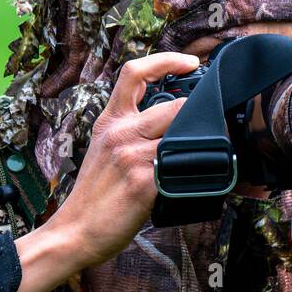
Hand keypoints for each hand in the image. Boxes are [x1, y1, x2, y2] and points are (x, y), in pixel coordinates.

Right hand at [11, 52, 198, 291]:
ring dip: (203, 140)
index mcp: (109, 122)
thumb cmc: (94, 195)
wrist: (75, 231)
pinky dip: (196, 167)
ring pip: (182, 134)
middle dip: (200, 112)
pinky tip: (204, 173)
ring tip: (214, 148)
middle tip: (217, 119)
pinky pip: (180, 166)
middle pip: (173, 105)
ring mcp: (132, 156)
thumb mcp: (104, 151)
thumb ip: (131, 132)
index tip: (191, 63)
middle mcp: (120, 133)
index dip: (165, 60)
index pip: (133, 72)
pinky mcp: (144, 182)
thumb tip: (170, 122)